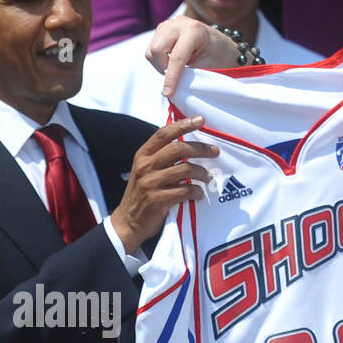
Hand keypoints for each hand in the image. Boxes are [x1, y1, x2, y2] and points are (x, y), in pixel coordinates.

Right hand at [110, 116, 217, 252]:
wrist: (128, 221)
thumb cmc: (142, 193)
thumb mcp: (145, 170)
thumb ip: (161, 157)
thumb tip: (188, 143)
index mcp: (142, 155)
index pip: (163, 134)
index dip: (182, 125)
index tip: (200, 120)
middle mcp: (145, 166)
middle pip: (178, 149)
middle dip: (200, 148)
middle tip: (214, 151)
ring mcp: (150, 183)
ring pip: (184, 170)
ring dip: (201, 172)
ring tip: (208, 177)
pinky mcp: (157, 200)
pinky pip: (184, 191)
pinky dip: (196, 192)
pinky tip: (199, 194)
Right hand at [145, 15, 241, 98]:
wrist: (220, 47)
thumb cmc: (216, 59)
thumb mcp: (205, 68)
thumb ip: (186, 76)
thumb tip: (167, 90)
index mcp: (195, 30)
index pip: (177, 57)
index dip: (171, 78)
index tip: (168, 93)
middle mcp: (179, 23)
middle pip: (157, 49)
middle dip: (162, 68)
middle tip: (174, 78)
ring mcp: (169, 24)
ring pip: (151, 51)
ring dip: (159, 65)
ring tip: (174, 70)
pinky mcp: (162, 30)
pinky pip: (151, 50)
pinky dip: (158, 61)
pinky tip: (170, 63)